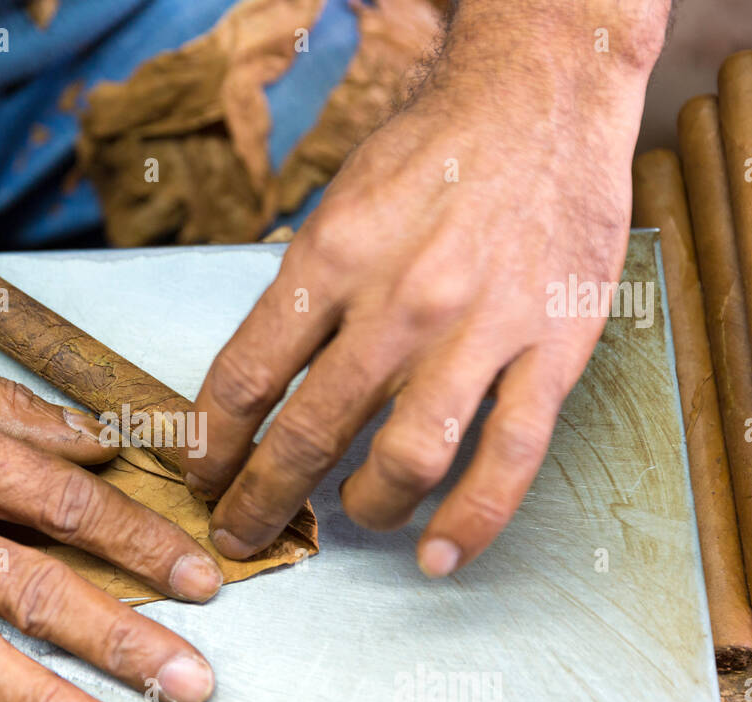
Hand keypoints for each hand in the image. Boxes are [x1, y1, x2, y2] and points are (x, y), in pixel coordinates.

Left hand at [187, 5, 661, 574]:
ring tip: (350, 514)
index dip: (210, 443)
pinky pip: (508, 458)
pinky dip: (470, 522)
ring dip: (363, 507)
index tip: (200, 474)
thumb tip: (261, 375)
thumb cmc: (432, 150)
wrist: (545, 95)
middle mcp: (399, 301)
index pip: (246, 376)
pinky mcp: (551, 350)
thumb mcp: (338, 201)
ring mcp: (480, 331)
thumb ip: (303, 290)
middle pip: (311, 431)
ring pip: (406, 460)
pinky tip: (437, 556)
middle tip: (238, 531)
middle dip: (260, 498)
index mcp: (331, 256)